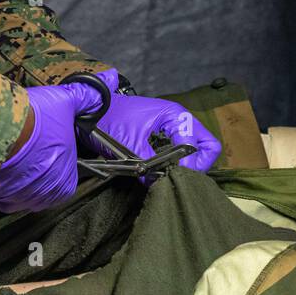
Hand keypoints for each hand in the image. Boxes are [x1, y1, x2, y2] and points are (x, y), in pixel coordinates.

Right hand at [0, 77, 104, 212]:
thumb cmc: (35, 119)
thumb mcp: (66, 101)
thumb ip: (88, 95)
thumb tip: (110, 79)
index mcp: (66, 181)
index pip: (67, 173)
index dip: (57, 155)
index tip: (49, 143)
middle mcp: (44, 197)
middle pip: (44, 183)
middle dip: (38, 167)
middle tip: (31, 144)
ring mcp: (20, 199)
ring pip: (22, 190)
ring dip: (19, 175)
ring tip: (15, 152)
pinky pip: (2, 194)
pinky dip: (1, 182)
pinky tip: (2, 164)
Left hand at [83, 69, 221, 176]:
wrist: (90, 109)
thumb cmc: (109, 119)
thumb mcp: (130, 143)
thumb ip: (149, 165)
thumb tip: (160, 184)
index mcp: (174, 115)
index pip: (201, 145)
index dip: (191, 165)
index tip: (174, 177)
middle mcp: (177, 120)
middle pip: (205, 147)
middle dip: (196, 166)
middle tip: (177, 178)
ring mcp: (171, 127)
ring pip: (194, 150)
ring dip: (185, 166)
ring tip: (168, 177)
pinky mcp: (161, 135)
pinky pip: (179, 152)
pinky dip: (175, 164)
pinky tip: (161, 172)